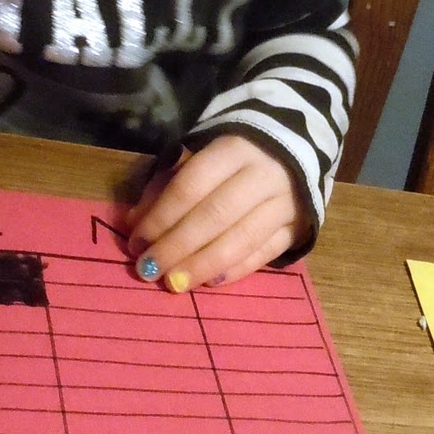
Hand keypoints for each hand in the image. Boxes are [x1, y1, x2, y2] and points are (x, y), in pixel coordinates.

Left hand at [125, 134, 306, 291]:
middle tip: (149, 270)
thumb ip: (164, 187)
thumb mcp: (196, 158)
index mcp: (234, 149)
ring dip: (203, 265)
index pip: (190, 186)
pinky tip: (210, 282)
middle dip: (177, 246)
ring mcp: (286, 203)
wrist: (293, 150)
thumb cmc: (230, 158)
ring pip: (242, 239)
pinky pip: (266, 253)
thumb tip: (134, 223)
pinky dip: (236, 270)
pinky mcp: (299, 227)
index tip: (136, 243)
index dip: (160, 217)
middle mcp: (264, 175)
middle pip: (215, 216)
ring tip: (175, 283)